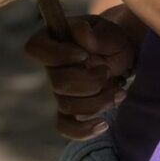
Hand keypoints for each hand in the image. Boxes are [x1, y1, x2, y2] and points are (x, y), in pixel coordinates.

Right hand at [25, 13, 138, 140]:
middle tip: (107, 72)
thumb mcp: (108, 31)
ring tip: (119, 92)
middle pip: (57, 83)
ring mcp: (57, 91)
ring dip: (97, 102)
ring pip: (66, 105)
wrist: (123, 58)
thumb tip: (79, 30)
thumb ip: (94, 34)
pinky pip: (65, 126)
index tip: (84, 55)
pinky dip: (83, 130)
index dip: (58, 55)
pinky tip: (103, 125)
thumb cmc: (111, 40)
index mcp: (52, 40)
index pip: (36, 48)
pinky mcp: (68, 110)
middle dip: (89, 82)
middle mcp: (49, 67)